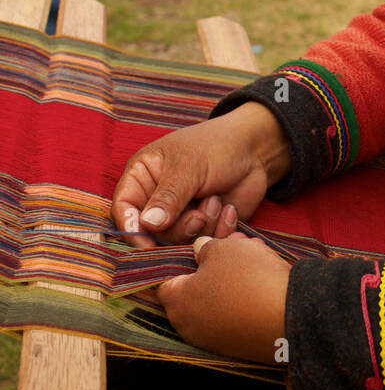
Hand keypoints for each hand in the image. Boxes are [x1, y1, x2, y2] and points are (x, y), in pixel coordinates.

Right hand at [110, 103, 290, 247]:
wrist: (256, 150)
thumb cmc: (217, 146)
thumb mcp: (189, 167)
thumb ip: (167, 197)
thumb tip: (147, 224)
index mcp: (143, 176)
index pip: (123, 208)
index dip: (131, 228)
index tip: (145, 243)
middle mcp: (157, 199)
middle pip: (152, 233)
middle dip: (178, 227)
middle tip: (199, 215)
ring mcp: (181, 214)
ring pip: (179, 240)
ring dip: (202, 224)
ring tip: (216, 199)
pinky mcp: (205, 226)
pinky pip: (205, 241)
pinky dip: (219, 229)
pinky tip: (228, 208)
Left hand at [158, 231, 290, 364]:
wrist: (293, 317)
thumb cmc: (250, 279)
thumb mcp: (222, 249)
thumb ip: (203, 248)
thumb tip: (199, 251)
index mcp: (178, 303)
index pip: (164, 277)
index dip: (176, 255)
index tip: (189, 244)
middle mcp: (190, 327)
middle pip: (194, 286)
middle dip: (211, 263)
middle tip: (231, 244)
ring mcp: (215, 340)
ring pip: (216, 298)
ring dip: (230, 277)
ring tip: (254, 255)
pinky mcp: (239, 347)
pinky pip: (234, 314)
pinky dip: (243, 296)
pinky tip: (263, 277)